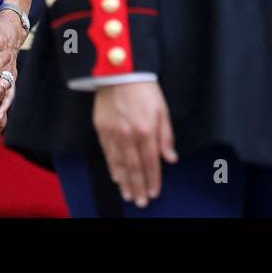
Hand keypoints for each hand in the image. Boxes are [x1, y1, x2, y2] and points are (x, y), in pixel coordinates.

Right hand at [93, 81, 177, 207]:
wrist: (119, 71)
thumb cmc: (144, 89)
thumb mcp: (162, 110)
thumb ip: (166, 136)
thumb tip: (170, 159)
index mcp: (146, 130)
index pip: (151, 161)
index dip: (153, 179)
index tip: (154, 192)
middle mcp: (129, 135)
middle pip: (134, 167)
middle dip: (139, 186)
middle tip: (140, 202)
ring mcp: (113, 133)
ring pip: (119, 163)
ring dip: (125, 182)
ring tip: (129, 195)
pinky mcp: (101, 128)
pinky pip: (107, 153)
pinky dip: (112, 167)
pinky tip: (116, 177)